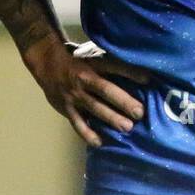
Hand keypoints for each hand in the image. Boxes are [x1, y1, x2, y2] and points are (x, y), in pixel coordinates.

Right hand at [23, 39, 149, 147]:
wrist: (46, 62)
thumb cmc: (78, 57)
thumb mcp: (93, 52)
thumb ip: (110, 60)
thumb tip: (138, 65)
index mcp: (93, 63)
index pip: (114, 66)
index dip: (131, 72)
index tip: (148, 79)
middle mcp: (84, 79)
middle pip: (106, 90)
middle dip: (123, 102)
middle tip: (139, 112)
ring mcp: (74, 95)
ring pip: (94, 108)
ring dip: (111, 118)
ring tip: (127, 127)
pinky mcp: (65, 108)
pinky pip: (77, 122)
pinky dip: (87, 133)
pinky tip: (99, 142)